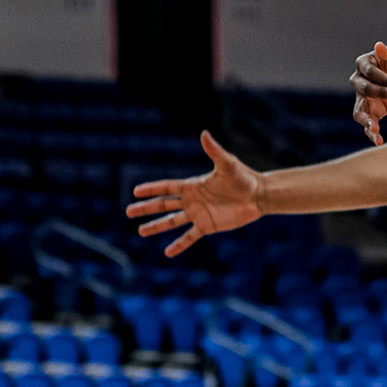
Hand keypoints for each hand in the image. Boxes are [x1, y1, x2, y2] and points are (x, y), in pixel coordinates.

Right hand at [126, 132, 263, 256]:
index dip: (152, 189)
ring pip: (172, 222)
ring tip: (141, 231)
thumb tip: (204, 133)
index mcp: (194, 185)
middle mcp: (193, 200)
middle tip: (128, 211)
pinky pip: (190, 237)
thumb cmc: (243, 177)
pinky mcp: (208, 226)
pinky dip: (179, 244)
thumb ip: (213, 151)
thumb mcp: (227, 163)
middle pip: (164, 205)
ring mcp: (199, 214)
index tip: (136, 191)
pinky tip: (168, 252)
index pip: (168, 188)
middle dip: (147, 208)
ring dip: (157, 226)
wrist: (258, 195)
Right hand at [351, 41, 386, 144]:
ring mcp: (364, 98)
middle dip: (379, 93)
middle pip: (363, 89)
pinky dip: (372, 133)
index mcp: (363, 64)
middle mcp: (359, 81)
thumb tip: (379, 45)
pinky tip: (378, 141)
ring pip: (359, 111)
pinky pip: (369, 123)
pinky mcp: (373, 111)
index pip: (368, 72)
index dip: (381, 78)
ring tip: (374, 128)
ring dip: (366, 120)